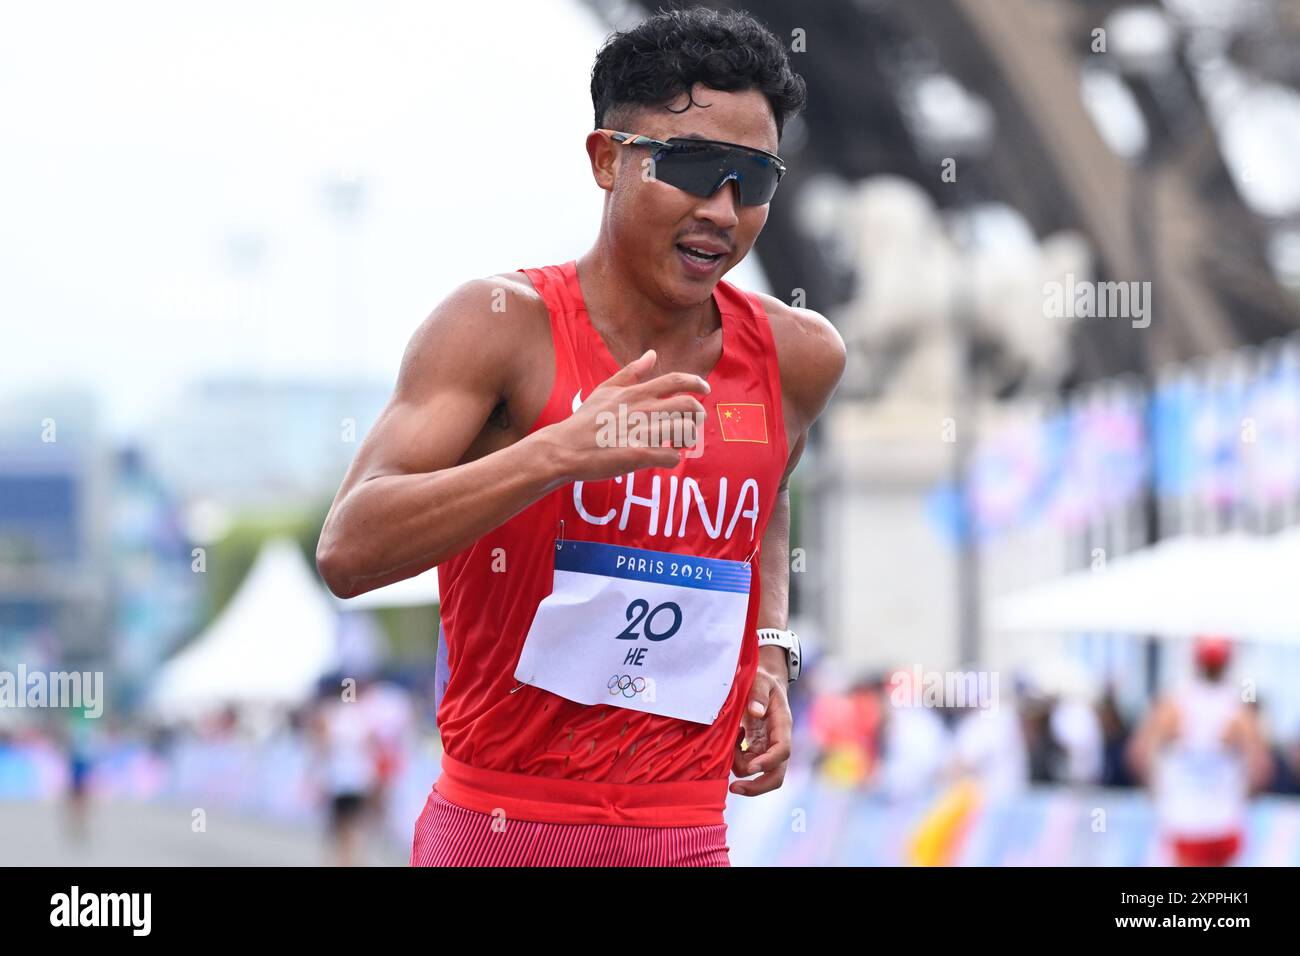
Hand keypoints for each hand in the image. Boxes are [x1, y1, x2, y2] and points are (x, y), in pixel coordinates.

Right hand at [544, 349, 708, 482]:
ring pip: (684, 431)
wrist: (565, 449)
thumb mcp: (605, 390)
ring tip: (680, 442)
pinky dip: (673, 458)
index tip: (705, 389)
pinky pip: (672, 457)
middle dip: (698, 413)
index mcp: (636, 393)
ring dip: (688, 438)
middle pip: (688, 405)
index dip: (696, 383)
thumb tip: (652, 354)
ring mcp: (642, 433)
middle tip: (695, 421)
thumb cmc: (585, 420)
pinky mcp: (639, 455)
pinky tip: (665, 457)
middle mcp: (642, 410)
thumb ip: (631, 372)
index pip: (676, 380)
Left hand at [730, 646, 791, 795]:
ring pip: (759, 773)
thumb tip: (755, 712)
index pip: (782, 751)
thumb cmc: (763, 680)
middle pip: (776, 775)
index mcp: (783, 724)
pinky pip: (747, 763)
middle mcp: (778, 741)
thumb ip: (758, 694)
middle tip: (734, 789)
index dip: (767, 762)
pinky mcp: (757, 749)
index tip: (749, 767)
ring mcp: (768, 747)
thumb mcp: (760, 680)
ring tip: (730, 741)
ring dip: (739, 765)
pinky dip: (736, 758)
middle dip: (757, 786)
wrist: (765, 682)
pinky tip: (734, 739)